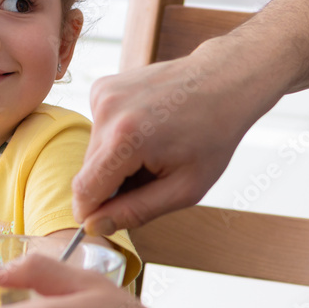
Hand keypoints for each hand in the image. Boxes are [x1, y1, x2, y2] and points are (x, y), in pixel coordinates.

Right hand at [72, 48, 279, 233]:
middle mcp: (107, 112)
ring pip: (92, 151)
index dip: (91, 212)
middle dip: (111, 185)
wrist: (223, 81)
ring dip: (114, 161)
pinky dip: (116, 139)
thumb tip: (96, 226)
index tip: (106, 220)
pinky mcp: (103, 87)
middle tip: (150, 178)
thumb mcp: (184, 188)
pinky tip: (145, 129)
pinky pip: (99, 130)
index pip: (84, 190)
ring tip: (152, 150)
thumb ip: (135, 211)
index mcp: (125, 139)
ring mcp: (102, 95)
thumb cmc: (212, 135)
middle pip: (88, 172)